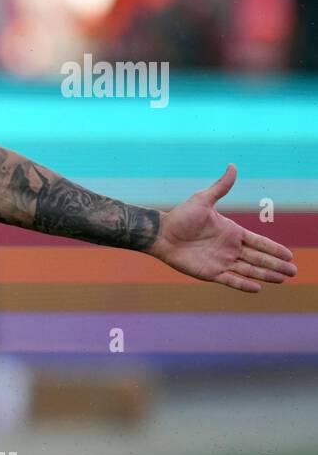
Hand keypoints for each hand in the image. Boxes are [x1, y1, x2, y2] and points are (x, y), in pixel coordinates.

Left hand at [149, 164, 297, 292]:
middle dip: (276, 265)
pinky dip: (243, 284)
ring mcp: (220, 261)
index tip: (290, 255)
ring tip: (282, 279)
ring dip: (265, 275)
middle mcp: (229, 248)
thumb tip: (232, 166)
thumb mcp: (202, 200)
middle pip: (258, 259)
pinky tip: (257, 288)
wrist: (160, 233)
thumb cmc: (180, 216)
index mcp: (232, 232)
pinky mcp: (209, 273)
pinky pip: (230, 280)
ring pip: (248, 270)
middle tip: (293, 271)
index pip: (259, 242)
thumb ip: (220, 187)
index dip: (274, 249)